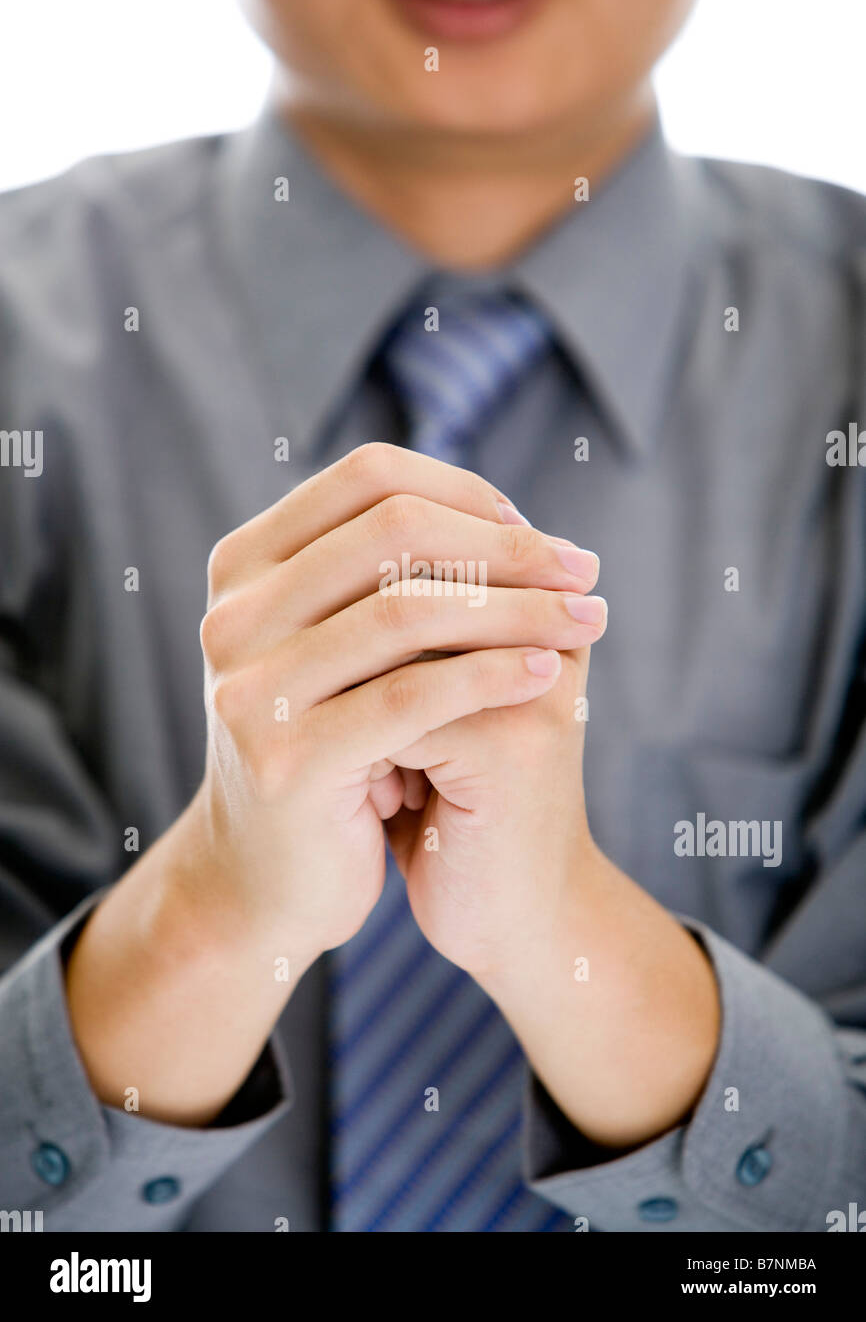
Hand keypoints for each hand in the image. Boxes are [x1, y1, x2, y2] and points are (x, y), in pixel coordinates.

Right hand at [189, 442, 601, 975]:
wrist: (270, 882)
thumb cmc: (331, 752)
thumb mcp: (341, 647)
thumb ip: (388, 576)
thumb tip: (509, 512)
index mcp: (243, 567)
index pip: (367, 478)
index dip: (463, 490)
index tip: (533, 528)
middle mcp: (232, 615)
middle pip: (392, 531)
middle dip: (506, 545)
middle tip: (582, 569)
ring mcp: (250, 687)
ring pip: (407, 611)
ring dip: (518, 607)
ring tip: (586, 619)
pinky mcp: (286, 759)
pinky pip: (410, 697)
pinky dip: (491, 674)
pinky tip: (548, 673)